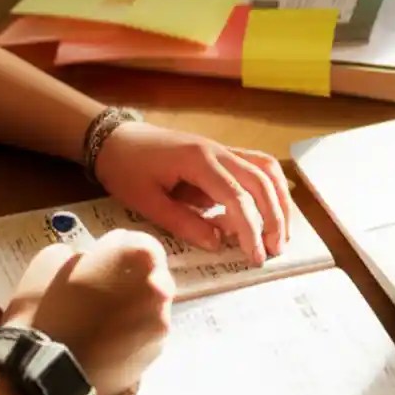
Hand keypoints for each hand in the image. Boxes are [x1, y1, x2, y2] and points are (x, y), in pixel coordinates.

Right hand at [2, 230, 174, 394]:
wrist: (42, 373)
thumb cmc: (44, 309)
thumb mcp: (50, 260)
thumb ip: (81, 252)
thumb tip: (90, 260)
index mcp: (139, 257)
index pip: (139, 242)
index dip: (116, 251)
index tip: (98, 262)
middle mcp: (160, 288)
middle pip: (150, 276)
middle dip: (128, 280)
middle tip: (98, 292)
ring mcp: (161, 324)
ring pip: (149, 308)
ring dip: (131, 309)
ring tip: (98, 322)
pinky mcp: (156, 355)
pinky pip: (144, 336)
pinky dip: (130, 337)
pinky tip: (103, 344)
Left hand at [94, 122, 291, 266]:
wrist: (113, 137)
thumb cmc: (125, 168)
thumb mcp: (146, 202)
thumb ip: (183, 223)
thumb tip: (218, 244)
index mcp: (198, 161)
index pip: (237, 197)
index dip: (251, 229)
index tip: (255, 256)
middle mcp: (218, 151)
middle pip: (261, 182)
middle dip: (274, 218)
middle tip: (275, 250)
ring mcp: (222, 149)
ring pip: (266, 170)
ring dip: (280, 200)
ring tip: (282, 232)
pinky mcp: (221, 154)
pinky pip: (257, 165)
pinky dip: (270, 187)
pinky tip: (273, 208)